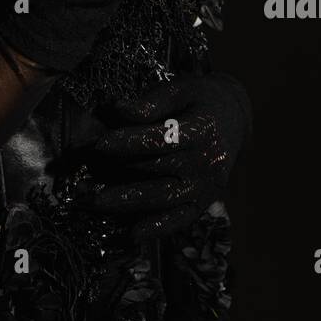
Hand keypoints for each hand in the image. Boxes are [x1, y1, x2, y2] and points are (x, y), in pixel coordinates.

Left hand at [74, 72, 251, 239]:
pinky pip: (181, 219)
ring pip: (165, 198)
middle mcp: (208, 161)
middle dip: (120, 173)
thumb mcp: (180, 88)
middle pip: (158, 170)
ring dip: (130, 203)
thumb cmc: (199, 99)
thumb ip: (150, 101)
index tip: (99, 143)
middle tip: (86, 176)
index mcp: (202, 129)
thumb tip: (116, 109)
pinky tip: (132, 232)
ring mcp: (208, 185)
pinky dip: (158, 228)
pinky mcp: (205, 201)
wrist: (235, 118)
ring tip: (97, 201)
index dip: (129, 142)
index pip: (161, 139)